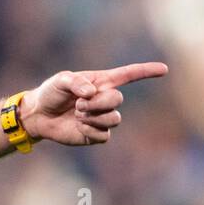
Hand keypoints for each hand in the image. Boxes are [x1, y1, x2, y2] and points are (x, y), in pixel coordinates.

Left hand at [18, 62, 168, 145]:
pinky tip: (78, 126)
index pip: (129, 75)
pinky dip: (90, 130)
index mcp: (101, 82)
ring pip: (114, 119)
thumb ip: (75, 82)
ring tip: (77, 114)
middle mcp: (105, 99)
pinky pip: (104, 135)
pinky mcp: (96, 134)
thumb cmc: (51, 93)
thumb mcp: (60, 80)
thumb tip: (91, 92)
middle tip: (78, 104)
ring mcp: (102, 117)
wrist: (39, 115)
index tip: (164, 69)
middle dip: (98, 102)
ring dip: (93, 116)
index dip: (146, 71)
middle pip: (118, 100)